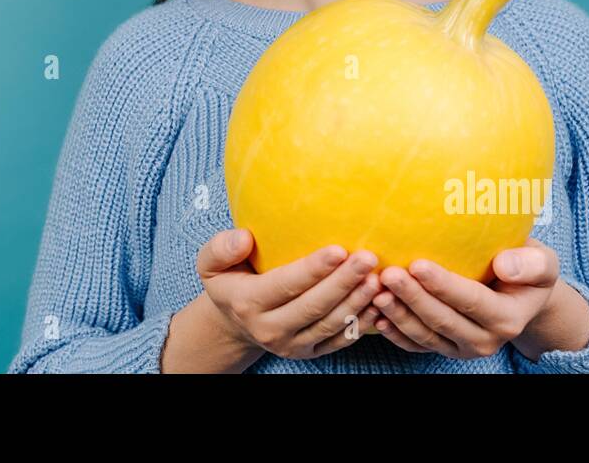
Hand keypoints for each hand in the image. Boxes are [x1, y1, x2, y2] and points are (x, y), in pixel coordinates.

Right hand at [198, 228, 383, 359]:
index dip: (313, 269)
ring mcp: (292, 345)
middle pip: (313, 306)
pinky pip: (339, 341)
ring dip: (357, 303)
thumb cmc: (229, 280)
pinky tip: (378, 303)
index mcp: (248, 303)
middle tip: (368, 258)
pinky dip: (361, 323)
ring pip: (330, 325)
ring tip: (378, 279)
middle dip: (343, 282)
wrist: (234, 320)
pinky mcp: (309, 353)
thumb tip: (244, 237)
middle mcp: (270, 329)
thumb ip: (221, 248)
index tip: (338, 249)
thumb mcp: (210, 263)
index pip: (285, 285)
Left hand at [370, 237, 559, 358]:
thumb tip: (505, 264)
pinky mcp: (443, 348)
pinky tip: (375, 315)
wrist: (520, 294)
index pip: (470, 301)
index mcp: (507, 319)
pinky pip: (415, 345)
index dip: (443, 285)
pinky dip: (394, 332)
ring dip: (398, 314)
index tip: (417, 264)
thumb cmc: (527, 269)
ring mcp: (460, 348)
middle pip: (442, 320)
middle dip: (412, 298)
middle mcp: (484, 340)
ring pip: (424, 335)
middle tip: (388, 274)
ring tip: (376, 291)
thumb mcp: (543, 262)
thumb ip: (532, 264)